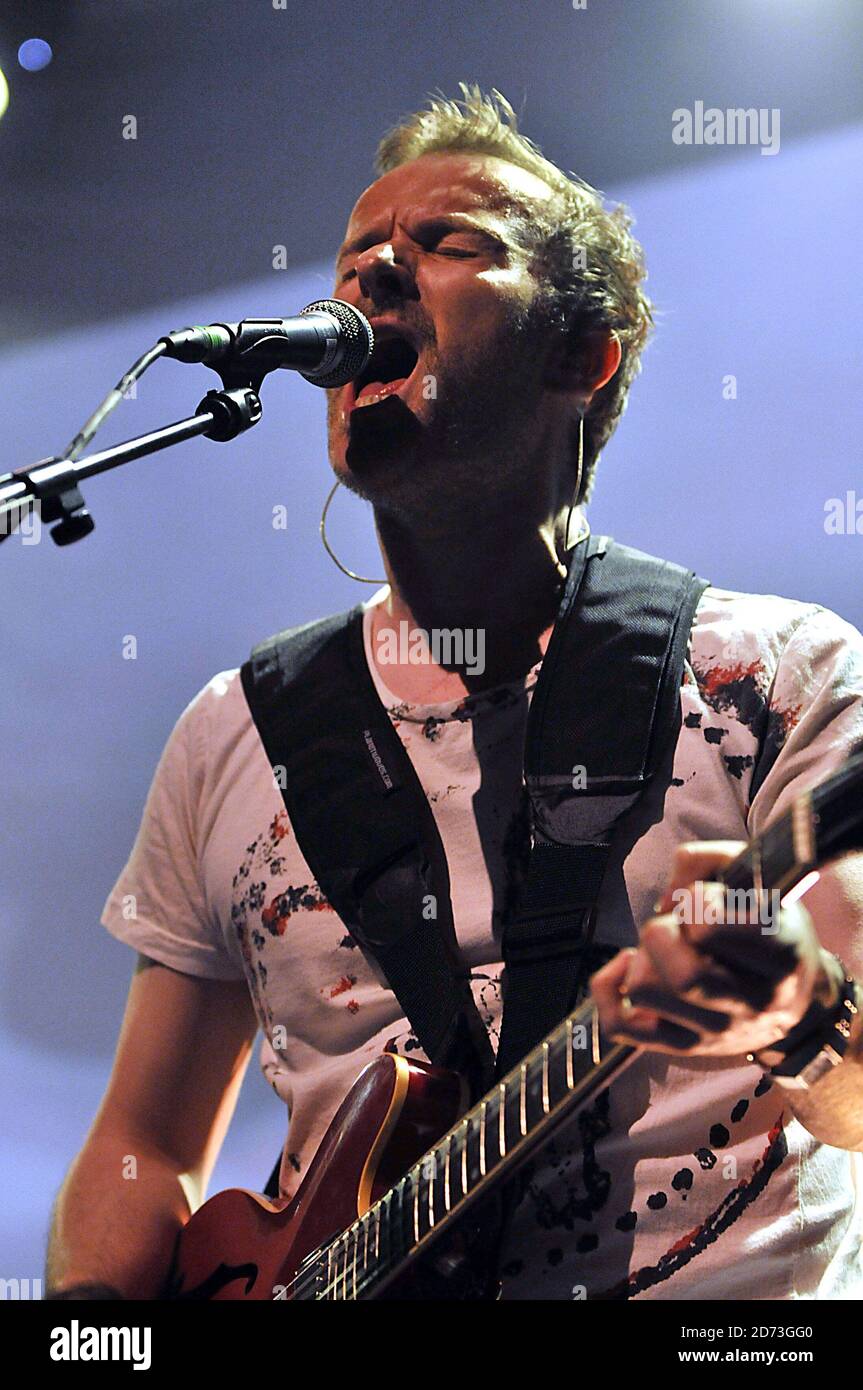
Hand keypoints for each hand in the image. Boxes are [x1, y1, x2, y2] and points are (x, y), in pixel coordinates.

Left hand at [590, 841, 837, 1059]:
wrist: (798, 993)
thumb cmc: (769, 925)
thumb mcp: (755, 877)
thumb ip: (707, 861)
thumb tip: (668, 901)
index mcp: (780, 955)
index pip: (710, 929)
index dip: (696, 903)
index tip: (704, 902)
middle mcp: (754, 1003)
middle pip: (681, 973)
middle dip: (661, 934)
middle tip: (676, 926)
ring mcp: (718, 1032)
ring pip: (645, 992)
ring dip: (640, 959)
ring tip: (662, 950)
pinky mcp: (685, 1047)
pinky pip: (620, 1025)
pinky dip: (608, 988)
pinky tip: (628, 967)